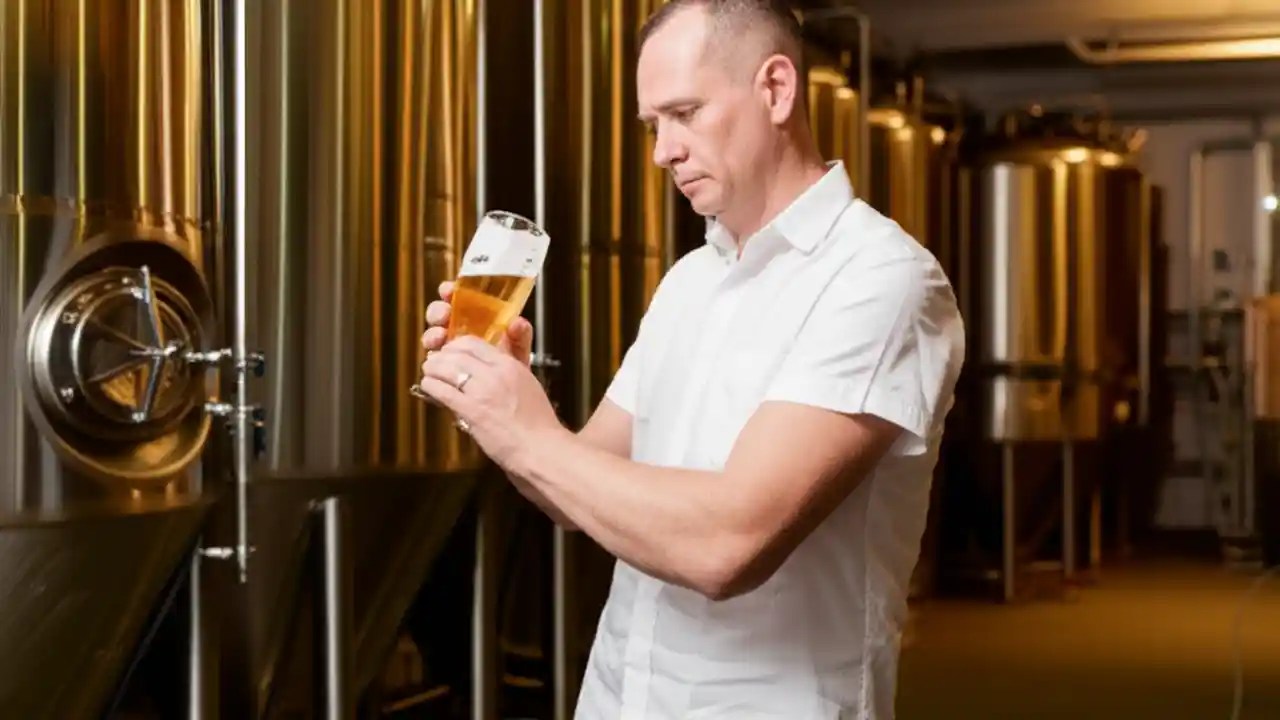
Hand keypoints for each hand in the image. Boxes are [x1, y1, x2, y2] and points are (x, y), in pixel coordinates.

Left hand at [418, 335, 565, 471]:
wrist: (540, 448)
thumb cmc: (537, 424)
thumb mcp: (527, 386)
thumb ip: (507, 374)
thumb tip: (486, 370)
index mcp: (510, 365)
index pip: (473, 343)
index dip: (456, 346)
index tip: (450, 352)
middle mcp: (495, 374)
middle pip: (456, 353)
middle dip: (441, 356)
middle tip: (434, 362)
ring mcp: (483, 391)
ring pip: (446, 369)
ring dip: (432, 369)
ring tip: (428, 373)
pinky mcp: (471, 410)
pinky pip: (443, 391)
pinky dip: (431, 386)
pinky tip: (428, 387)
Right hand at [421, 280, 533, 364]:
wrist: (508, 402)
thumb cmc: (511, 372)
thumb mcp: (519, 352)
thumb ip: (520, 336)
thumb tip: (518, 323)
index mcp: (475, 319)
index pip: (458, 297)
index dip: (449, 290)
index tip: (448, 290)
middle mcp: (458, 331)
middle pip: (440, 313)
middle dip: (437, 311)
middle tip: (444, 315)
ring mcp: (448, 349)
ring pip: (432, 335)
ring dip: (432, 333)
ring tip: (439, 338)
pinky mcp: (441, 369)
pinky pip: (432, 361)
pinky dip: (432, 358)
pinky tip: (435, 359)